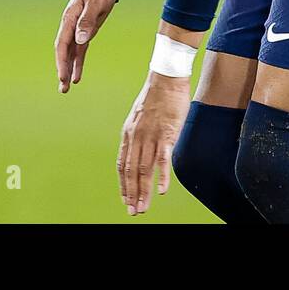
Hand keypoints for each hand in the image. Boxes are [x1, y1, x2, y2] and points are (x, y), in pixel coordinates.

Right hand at [54, 0, 119, 92]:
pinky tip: (77, 75)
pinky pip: (80, 49)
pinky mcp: (86, 29)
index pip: (62, 44)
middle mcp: (71, 25)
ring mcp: (78, 28)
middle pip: (63, 51)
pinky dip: (78, 62)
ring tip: (66, 87)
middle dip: (62, 70)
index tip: (63, 77)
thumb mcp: (95, 3)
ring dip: (69, 69)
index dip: (61, 62)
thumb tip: (80, 40)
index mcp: (69, 18)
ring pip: (71, 53)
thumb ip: (86, 21)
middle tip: (62, 89)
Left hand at [117, 72, 189, 215]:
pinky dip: (162, 177)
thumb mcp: (139, 117)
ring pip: (144, 170)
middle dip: (132, 194)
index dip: (123, 184)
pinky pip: (162, 160)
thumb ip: (139, 135)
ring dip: (143, 192)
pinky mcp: (166, 134)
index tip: (126, 199)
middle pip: (131, 172)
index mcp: (128, 134)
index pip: (122, 165)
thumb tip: (141, 150)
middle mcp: (136, 137)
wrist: (166, 78)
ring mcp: (150, 137)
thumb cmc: (155, 96)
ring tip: (143, 208)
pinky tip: (162, 191)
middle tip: (133, 211)